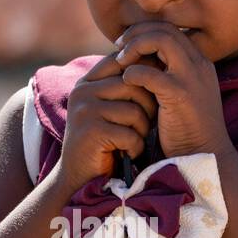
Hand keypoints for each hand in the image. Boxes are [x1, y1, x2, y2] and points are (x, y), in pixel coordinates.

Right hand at [57, 48, 158, 192]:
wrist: (80, 178)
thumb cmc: (106, 141)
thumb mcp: (111, 108)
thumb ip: (124, 86)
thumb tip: (157, 60)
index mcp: (87, 81)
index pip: (122, 62)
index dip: (143, 78)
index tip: (150, 98)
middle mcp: (82, 91)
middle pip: (134, 85)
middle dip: (147, 108)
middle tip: (142, 127)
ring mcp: (84, 110)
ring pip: (135, 110)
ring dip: (142, 131)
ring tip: (132, 141)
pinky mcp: (90, 131)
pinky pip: (130, 134)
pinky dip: (135, 147)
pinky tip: (126, 153)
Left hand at [113, 21, 232, 158]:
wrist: (205, 157)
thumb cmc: (185, 129)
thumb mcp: (178, 94)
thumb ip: (164, 75)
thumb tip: (136, 61)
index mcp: (199, 63)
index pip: (171, 30)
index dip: (145, 31)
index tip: (125, 44)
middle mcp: (199, 65)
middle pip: (166, 29)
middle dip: (137, 34)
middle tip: (118, 48)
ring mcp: (192, 78)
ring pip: (162, 40)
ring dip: (135, 46)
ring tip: (121, 61)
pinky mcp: (180, 95)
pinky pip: (150, 73)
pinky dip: (133, 73)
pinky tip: (126, 82)